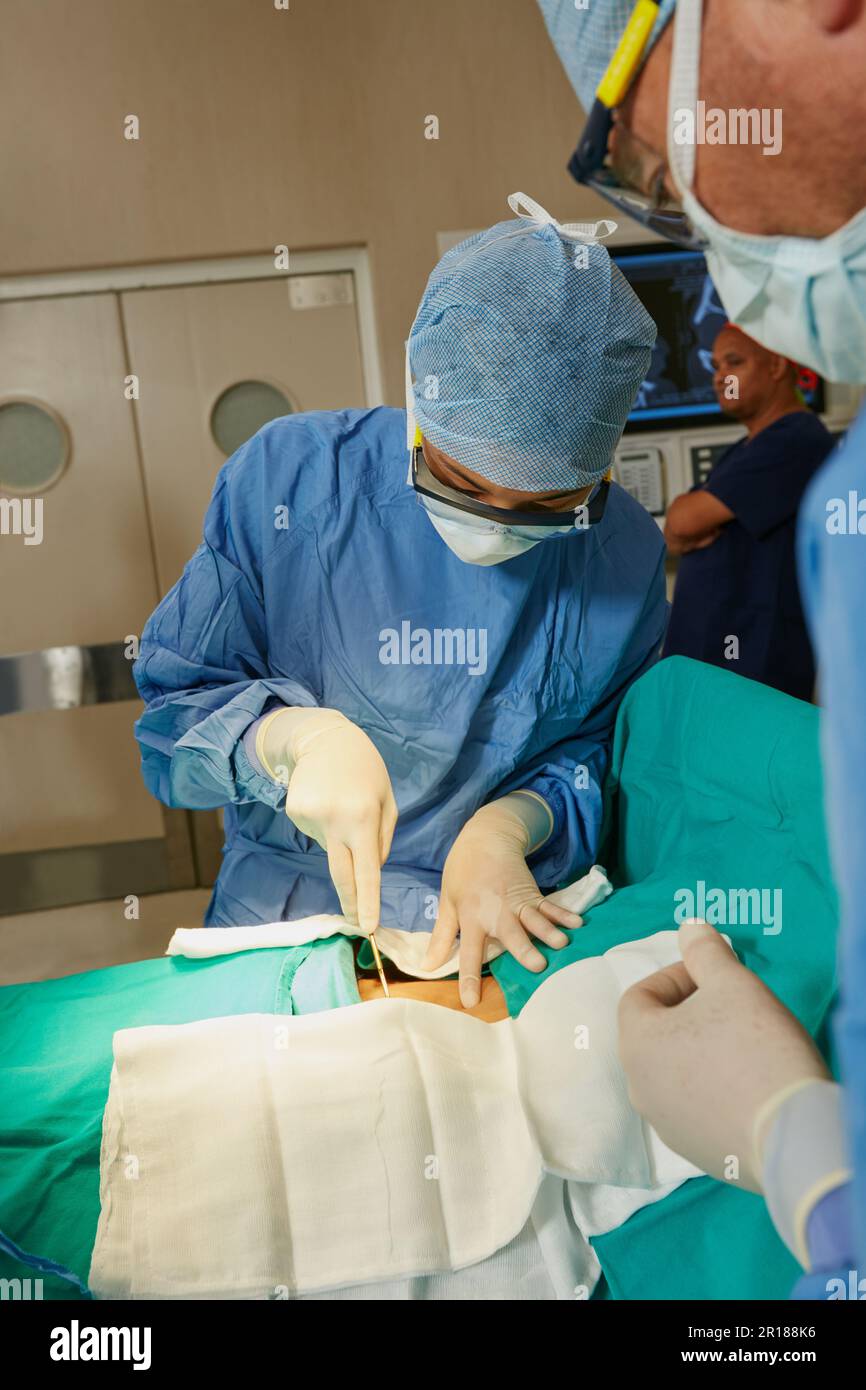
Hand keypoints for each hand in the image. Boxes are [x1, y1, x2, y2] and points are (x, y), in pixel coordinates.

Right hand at [259, 707, 397, 933]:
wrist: (323, 737)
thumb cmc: (365, 769)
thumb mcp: (387, 798)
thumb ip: (383, 837)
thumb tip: (372, 870)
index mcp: (364, 818)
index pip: (367, 870)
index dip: (367, 901)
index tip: (368, 927)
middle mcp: (335, 821)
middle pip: (341, 875)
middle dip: (351, 902)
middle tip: (356, 922)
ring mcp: (311, 818)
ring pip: (330, 848)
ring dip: (339, 838)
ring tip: (342, 804)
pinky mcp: (295, 813)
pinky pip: (316, 833)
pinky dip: (324, 825)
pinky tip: (326, 801)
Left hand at [422, 793, 582, 1008]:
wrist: (486, 837)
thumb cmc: (462, 873)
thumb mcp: (447, 903)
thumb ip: (440, 937)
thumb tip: (426, 966)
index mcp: (471, 917)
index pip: (468, 952)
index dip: (468, 977)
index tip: (471, 1002)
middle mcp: (495, 912)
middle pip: (510, 933)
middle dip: (524, 948)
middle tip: (538, 965)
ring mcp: (516, 901)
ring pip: (534, 919)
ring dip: (549, 931)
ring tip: (562, 944)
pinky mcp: (532, 893)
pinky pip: (549, 906)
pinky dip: (563, 915)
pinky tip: (578, 924)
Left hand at [618, 919, 829, 1189]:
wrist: (790, 1134)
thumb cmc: (755, 1047)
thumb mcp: (733, 984)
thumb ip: (705, 952)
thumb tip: (689, 927)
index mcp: (636, 1043)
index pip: (640, 996)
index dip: (675, 978)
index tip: (711, 976)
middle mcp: (638, 1087)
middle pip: (654, 1035)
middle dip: (687, 1013)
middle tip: (729, 1007)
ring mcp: (663, 1124)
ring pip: (672, 1072)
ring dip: (697, 1052)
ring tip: (741, 1045)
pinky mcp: (692, 1152)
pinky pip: (692, 1107)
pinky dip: (710, 1089)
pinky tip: (746, 1084)